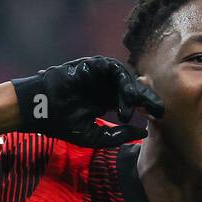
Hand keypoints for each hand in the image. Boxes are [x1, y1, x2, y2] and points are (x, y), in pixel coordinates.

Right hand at [11, 55, 163, 146]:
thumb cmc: (64, 123)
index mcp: (105, 101)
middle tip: (159, 110)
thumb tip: (144, 133)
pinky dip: (122, 80)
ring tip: (135, 106)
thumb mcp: (97, 135)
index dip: (145, 107)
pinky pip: (113, 67)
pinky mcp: (92, 65)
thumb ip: (119, 135)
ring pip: (124, 78)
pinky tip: (125, 95)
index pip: (131, 102)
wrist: (42, 110)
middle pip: (132, 88)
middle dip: (146, 98)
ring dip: (133, 91)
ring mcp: (98, 75)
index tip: (159, 117)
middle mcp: (104, 86)